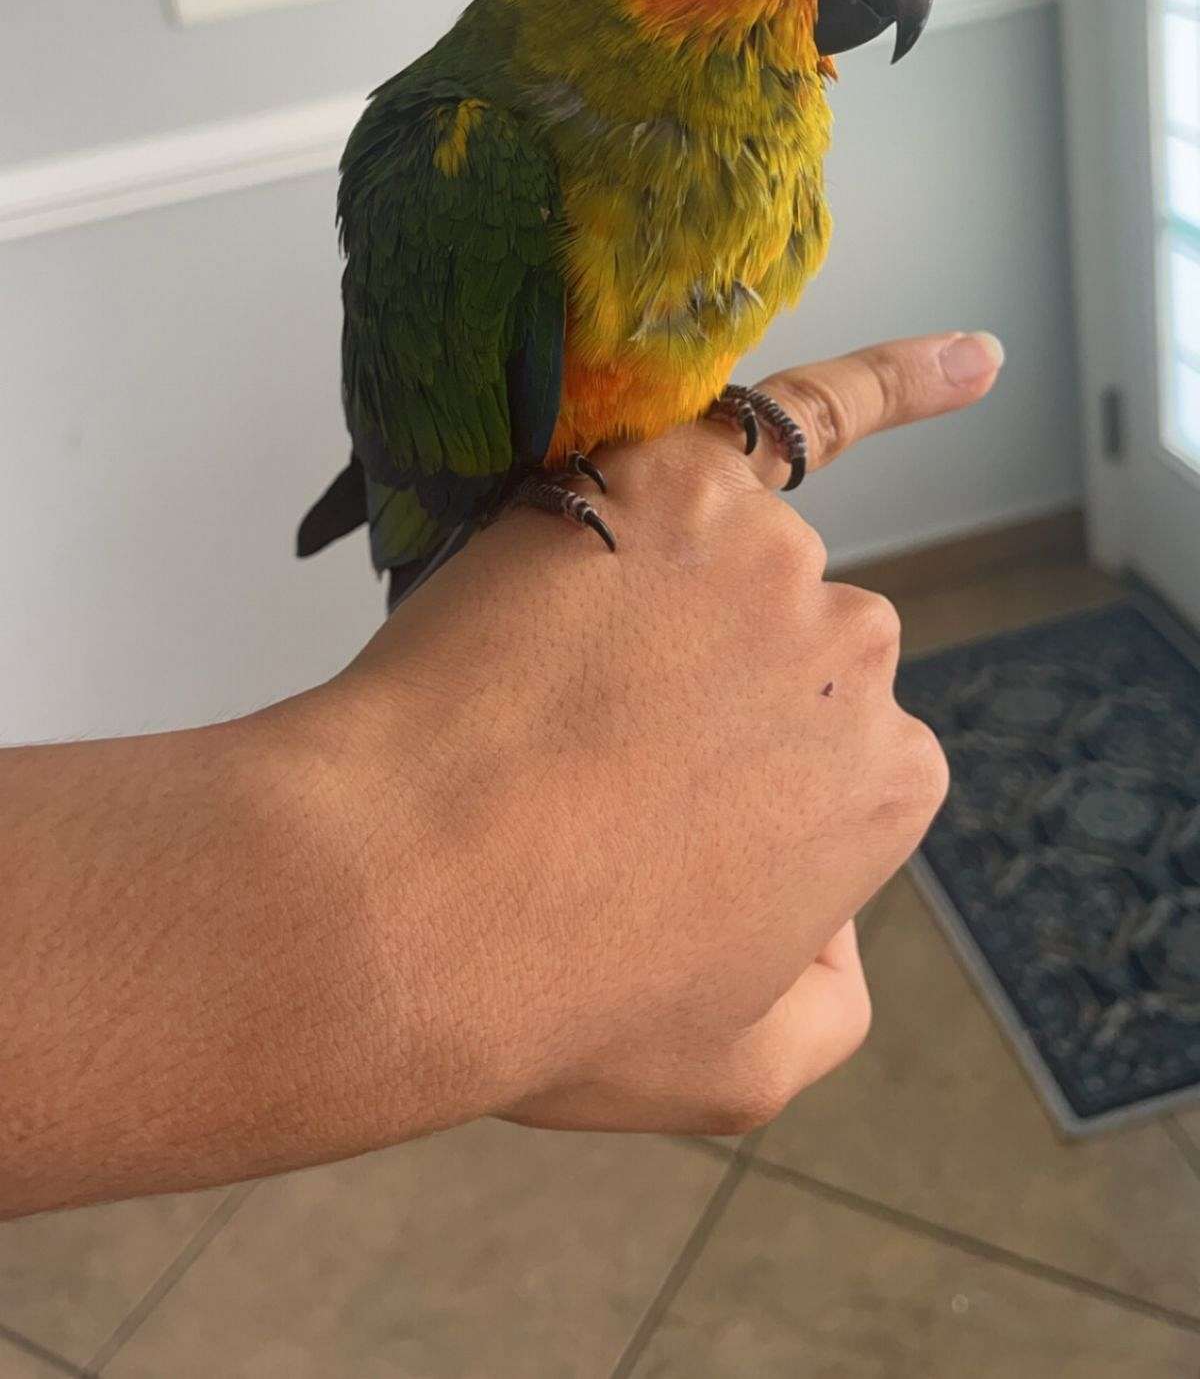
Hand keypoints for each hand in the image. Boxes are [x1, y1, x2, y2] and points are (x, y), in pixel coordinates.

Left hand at [303, 330, 1001, 1140]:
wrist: (401, 890)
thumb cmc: (551, 993)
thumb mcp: (731, 1073)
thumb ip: (827, 1002)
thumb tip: (835, 930)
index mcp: (887, 784)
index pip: (827, 761)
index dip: (721, 797)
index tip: (636, 833)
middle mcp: (858, 657)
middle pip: (784, 650)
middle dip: (700, 699)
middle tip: (574, 768)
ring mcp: (768, 558)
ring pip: (732, 560)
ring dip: (662, 602)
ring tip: (544, 691)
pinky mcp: (667, 481)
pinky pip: (795, 413)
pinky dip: (898, 381)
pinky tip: (976, 363)